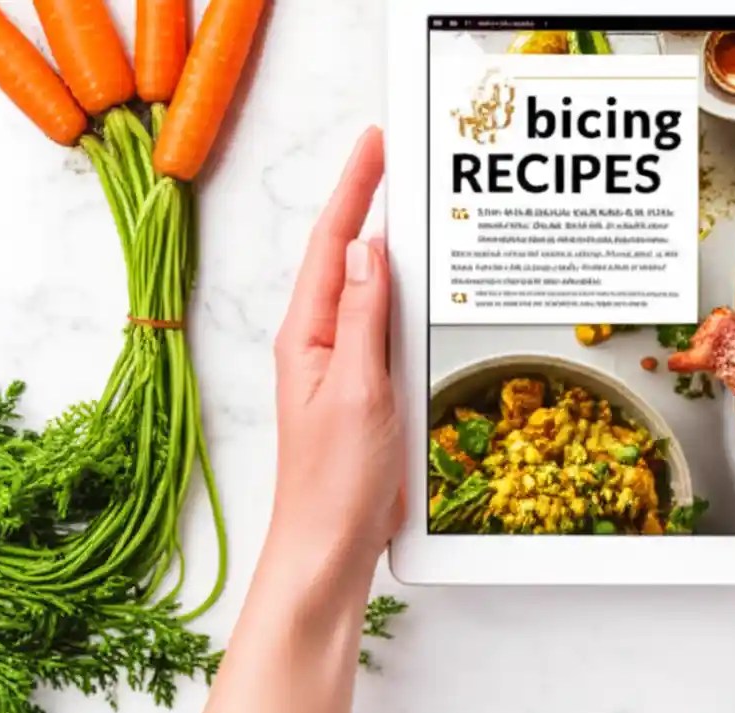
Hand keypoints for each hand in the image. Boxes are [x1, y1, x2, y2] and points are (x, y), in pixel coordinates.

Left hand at [270, 125, 402, 576]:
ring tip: (419, 211)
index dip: (354, 189)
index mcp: (307, 334)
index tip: (376, 144)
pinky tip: (427, 292)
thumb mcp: (356, 389)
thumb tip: (367, 247)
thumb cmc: (335, 480)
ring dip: (393, 251)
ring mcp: (342, 364)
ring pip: (369, 292)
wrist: (329, 546)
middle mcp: (320, 341)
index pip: (331, 245)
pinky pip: (385, 328)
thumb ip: (363, 316)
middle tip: (403, 162)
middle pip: (347, 258)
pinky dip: (407, 300)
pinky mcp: (364, 388)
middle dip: (371, 205)